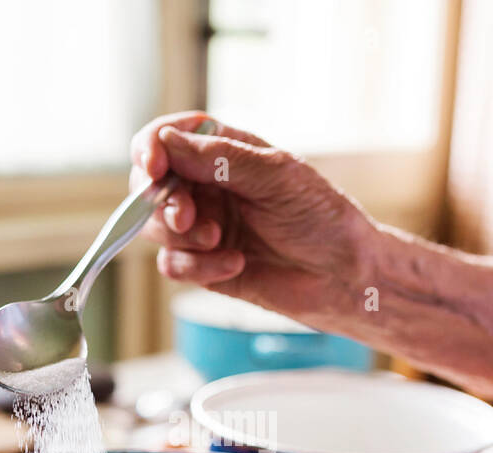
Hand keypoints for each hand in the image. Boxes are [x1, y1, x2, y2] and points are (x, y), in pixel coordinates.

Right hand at [129, 111, 376, 323]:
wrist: (343, 275)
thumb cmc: (320, 217)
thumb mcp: (275, 176)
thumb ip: (219, 159)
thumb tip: (165, 142)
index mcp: (222, 152)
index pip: (167, 137)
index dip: (150, 147)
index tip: (153, 165)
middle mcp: (206, 186)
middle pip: (148, 184)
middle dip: (161, 200)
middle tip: (185, 217)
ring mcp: (202, 226)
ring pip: (154, 226)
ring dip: (180, 236)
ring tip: (220, 241)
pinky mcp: (204, 266)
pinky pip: (172, 265)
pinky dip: (197, 267)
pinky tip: (235, 265)